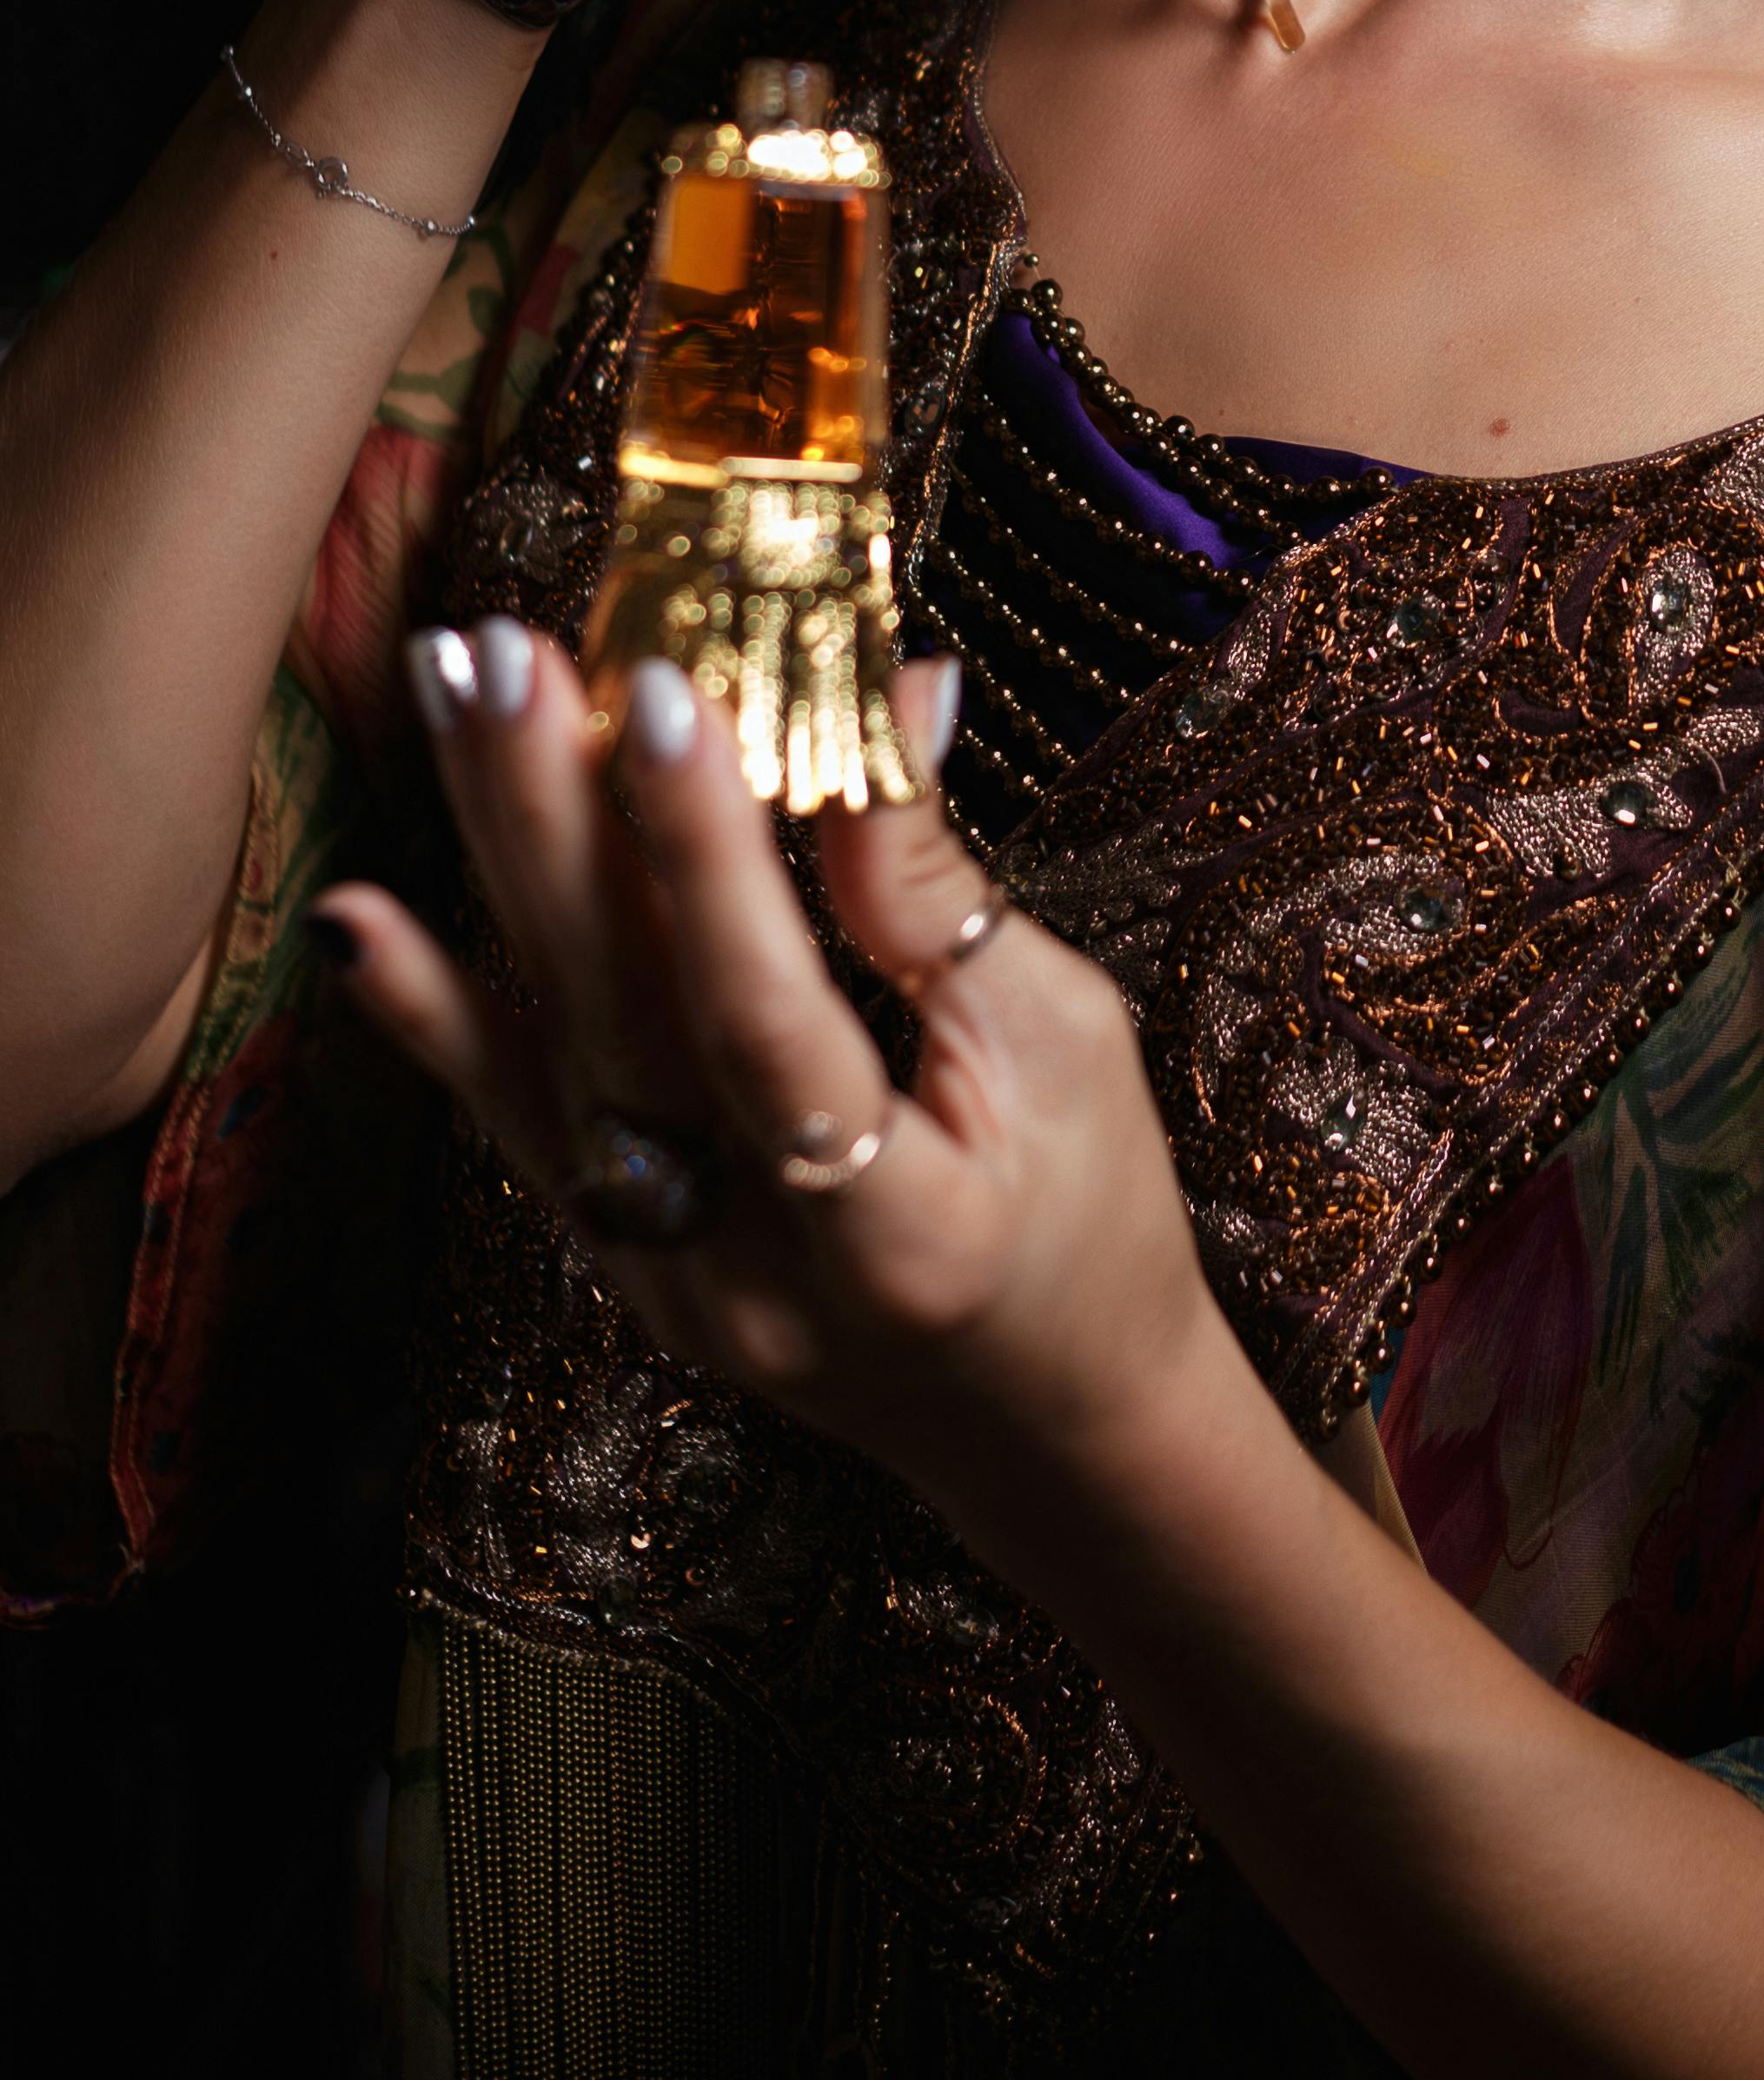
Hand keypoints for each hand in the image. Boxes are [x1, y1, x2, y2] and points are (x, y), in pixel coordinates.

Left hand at [318, 624, 1225, 1545]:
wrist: (1049, 1425)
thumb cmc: (1093, 1216)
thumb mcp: (1066, 1047)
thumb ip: (943, 897)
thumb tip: (888, 693)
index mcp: (902, 1233)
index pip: (769, 1024)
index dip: (709, 858)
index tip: (664, 688)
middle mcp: (754, 1278)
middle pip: (625, 1027)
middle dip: (556, 819)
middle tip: (500, 654)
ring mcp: (667, 1284)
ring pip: (555, 1052)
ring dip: (496, 859)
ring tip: (453, 691)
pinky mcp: (621, 1266)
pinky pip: (519, 1124)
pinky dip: (433, 1014)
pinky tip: (354, 916)